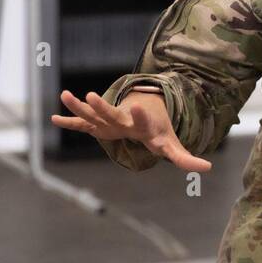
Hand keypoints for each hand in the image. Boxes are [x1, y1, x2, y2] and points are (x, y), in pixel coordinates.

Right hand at [51, 89, 211, 172]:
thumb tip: (207, 168)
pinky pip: (83, 123)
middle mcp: (124, 119)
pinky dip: (70, 121)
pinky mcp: (100, 123)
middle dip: (103, 106)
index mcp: (142, 124)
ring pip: (93, 113)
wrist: (147, 111)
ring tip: (65, 95)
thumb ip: (185, 158)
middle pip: (113, 113)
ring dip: (79, 106)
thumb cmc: (158, 131)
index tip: (138, 106)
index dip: (140, 115)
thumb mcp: (171, 144)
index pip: (142, 120)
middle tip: (93, 94)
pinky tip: (54, 117)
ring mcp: (111, 120)